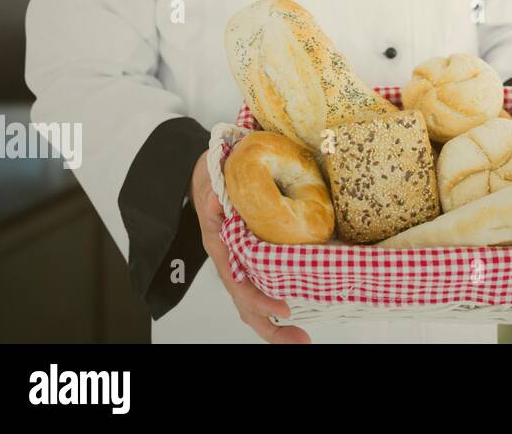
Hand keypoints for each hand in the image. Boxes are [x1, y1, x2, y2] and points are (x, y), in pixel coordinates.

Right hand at [190, 153, 310, 343]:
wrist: (211, 171)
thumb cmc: (214, 175)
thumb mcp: (212, 180)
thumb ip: (215, 194)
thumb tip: (219, 201)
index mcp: (220, 244)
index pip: (237, 282)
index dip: (258, 298)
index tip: (282, 308)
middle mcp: (230, 260)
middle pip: (246, 303)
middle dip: (271, 327)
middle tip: (300, 340)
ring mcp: (240, 262)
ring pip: (253, 300)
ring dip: (274, 323)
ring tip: (300, 339)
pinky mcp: (252, 257)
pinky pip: (262, 285)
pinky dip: (276, 301)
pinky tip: (297, 313)